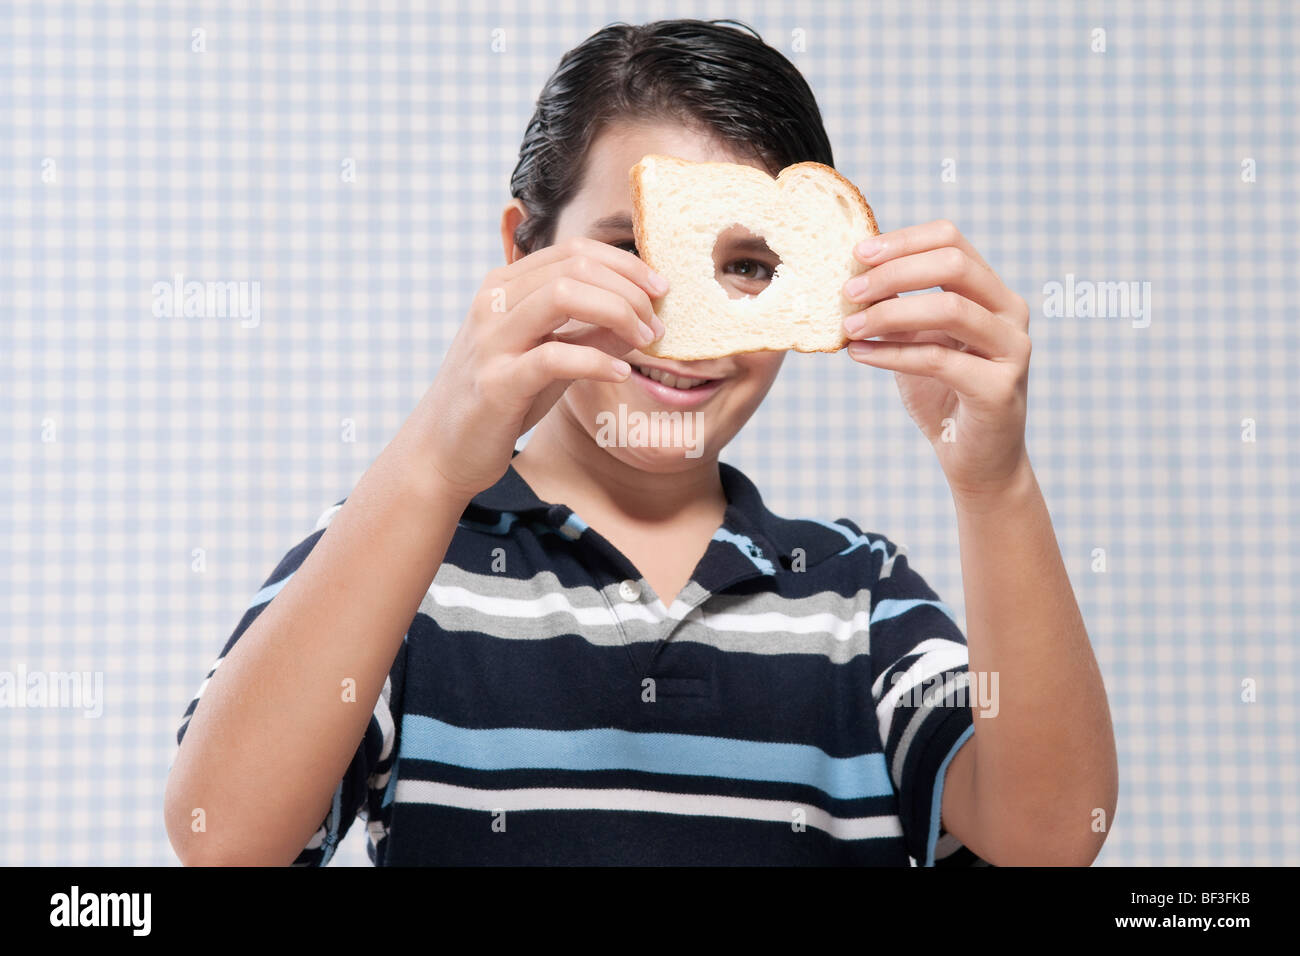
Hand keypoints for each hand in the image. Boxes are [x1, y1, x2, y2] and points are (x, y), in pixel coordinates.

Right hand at [420, 236, 667, 499]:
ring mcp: (491, 340)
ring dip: (618, 313)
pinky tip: (620, 372)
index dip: (625, 263)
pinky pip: (555, 357)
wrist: (444, 450)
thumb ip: (589, 331)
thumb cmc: (501, 400)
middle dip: (629, 289)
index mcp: (504, 286)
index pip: (574, 250)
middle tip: (657, 323)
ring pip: (563, 295)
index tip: (660, 288)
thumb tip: (642, 315)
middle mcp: (493, 302)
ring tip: (645, 340)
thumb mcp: (549, 356)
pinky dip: (598, 360)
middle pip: (575, 266)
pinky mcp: (496, 383)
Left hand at [841, 219, 1031, 501]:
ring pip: (950, 308)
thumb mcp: (916, 341)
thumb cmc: (942, 394)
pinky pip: (938, 359)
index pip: (951, 240)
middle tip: (849, 290)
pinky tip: (860, 355)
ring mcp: (1012, 349)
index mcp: (991, 291)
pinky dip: (892, 354)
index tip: (858, 252)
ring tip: (850, 326)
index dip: (903, 240)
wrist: (974, 457)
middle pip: (954, 264)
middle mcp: (1010, 312)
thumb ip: (898, 307)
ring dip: (890, 314)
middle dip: (894, 272)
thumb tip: (852, 275)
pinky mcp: (999, 388)